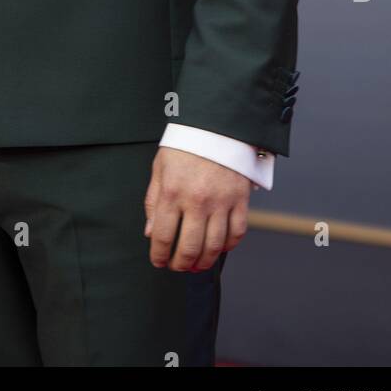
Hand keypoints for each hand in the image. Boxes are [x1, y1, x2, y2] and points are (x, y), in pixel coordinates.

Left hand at [143, 146, 250, 270]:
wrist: (217, 124)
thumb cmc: (184, 145)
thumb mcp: (160, 167)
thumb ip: (153, 201)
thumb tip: (150, 233)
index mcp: (172, 192)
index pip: (162, 236)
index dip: (158, 255)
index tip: (158, 261)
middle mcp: (196, 201)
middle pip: (189, 247)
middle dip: (180, 264)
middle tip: (177, 267)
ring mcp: (221, 202)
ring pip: (214, 246)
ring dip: (204, 262)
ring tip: (196, 265)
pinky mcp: (240, 200)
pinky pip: (237, 233)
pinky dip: (228, 246)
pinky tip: (218, 248)